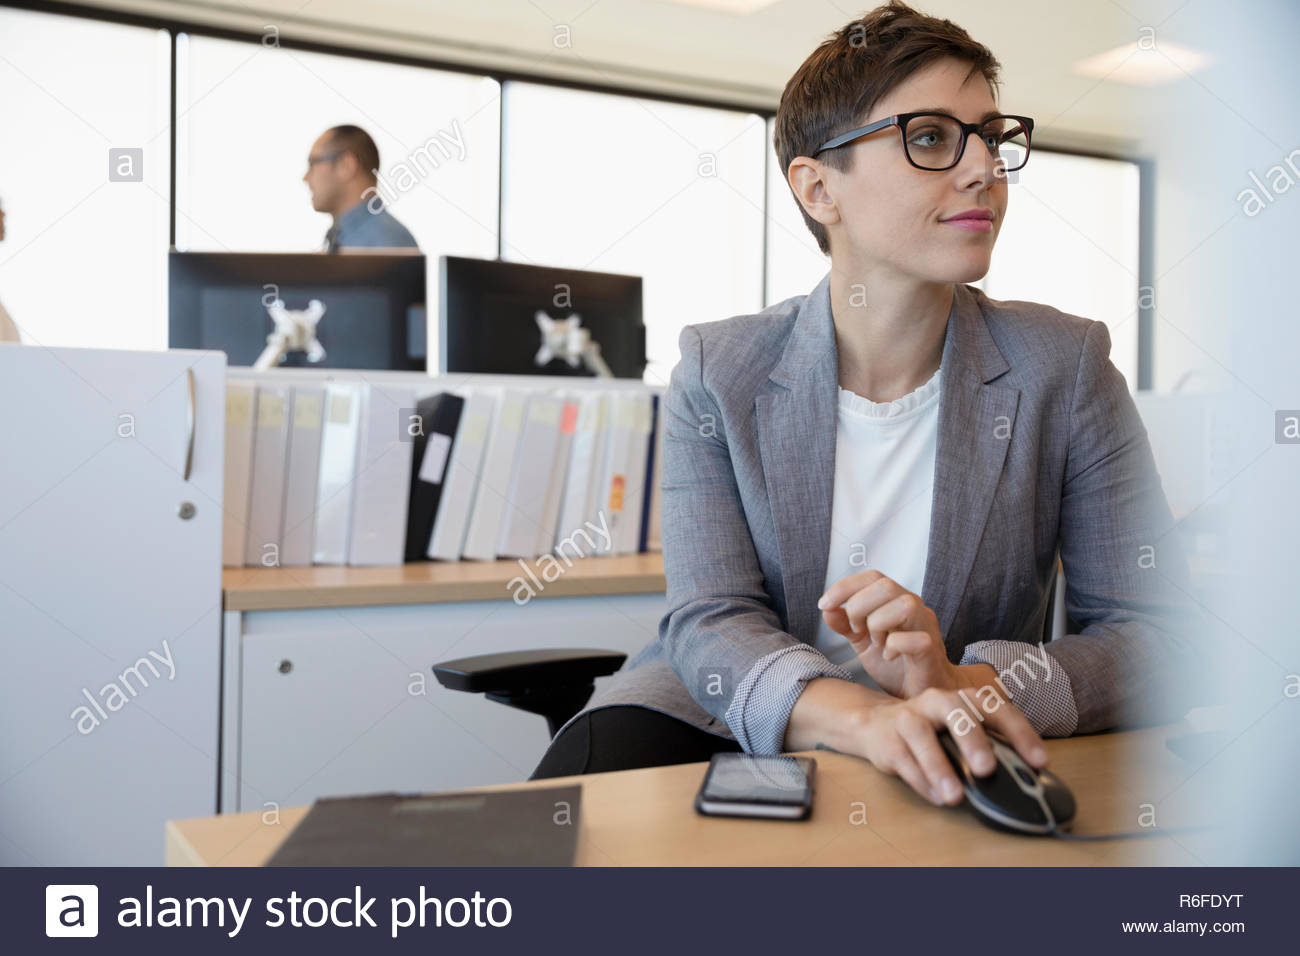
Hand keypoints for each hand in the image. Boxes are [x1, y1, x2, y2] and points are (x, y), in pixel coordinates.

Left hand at [817, 570, 955, 697]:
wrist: (920, 695)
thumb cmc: (896, 666)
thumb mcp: (864, 644)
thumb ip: (846, 625)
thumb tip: (826, 608)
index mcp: (895, 602)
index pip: (872, 577)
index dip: (845, 586)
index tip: (824, 605)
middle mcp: (914, 608)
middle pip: (886, 586)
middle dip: (859, 606)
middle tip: (857, 630)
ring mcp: (926, 628)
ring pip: (905, 605)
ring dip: (878, 623)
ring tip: (876, 642)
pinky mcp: (931, 651)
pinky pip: (915, 639)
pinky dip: (894, 646)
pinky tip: (889, 656)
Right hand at [845, 687, 1048, 805]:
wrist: (876, 724)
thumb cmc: (931, 731)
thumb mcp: (960, 731)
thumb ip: (988, 748)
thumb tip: (1024, 779)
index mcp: (963, 699)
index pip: (997, 710)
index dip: (1021, 734)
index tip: (1039, 761)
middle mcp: (937, 702)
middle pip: (957, 714)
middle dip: (973, 741)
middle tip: (987, 769)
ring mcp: (908, 718)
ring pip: (922, 737)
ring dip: (939, 767)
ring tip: (954, 795)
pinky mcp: (887, 740)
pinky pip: (903, 759)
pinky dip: (920, 780)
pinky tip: (935, 797)